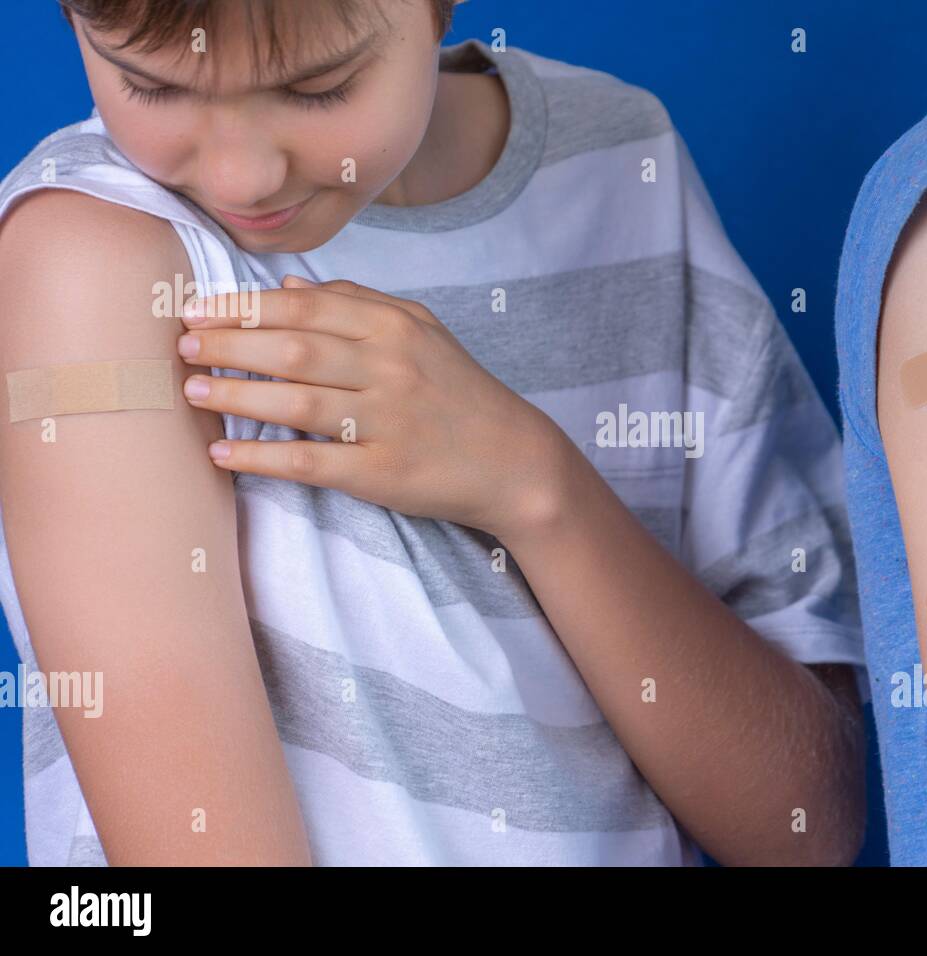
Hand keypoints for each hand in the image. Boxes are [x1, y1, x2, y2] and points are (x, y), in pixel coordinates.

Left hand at [177, 275, 572, 537]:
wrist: (511, 459)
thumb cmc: (457, 392)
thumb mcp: (421, 331)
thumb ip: (358, 302)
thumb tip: (288, 285)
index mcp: (394, 326)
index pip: (304, 305)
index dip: (242, 307)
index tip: (196, 311)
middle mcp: (389, 368)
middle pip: (291, 348)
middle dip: (227, 345)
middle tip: (182, 346)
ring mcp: (386, 422)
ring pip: (294, 402)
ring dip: (235, 395)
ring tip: (194, 390)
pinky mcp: (381, 473)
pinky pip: (309, 462)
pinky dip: (261, 458)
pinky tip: (224, 453)